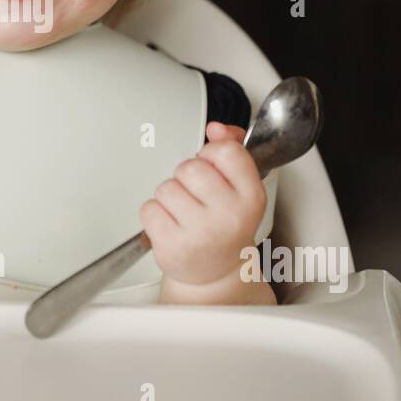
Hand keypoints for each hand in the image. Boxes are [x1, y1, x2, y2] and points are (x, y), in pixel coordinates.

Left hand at [139, 121, 266, 288]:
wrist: (216, 272)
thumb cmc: (226, 225)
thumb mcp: (241, 189)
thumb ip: (232, 150)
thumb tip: (216, 128)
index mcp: (251, 196)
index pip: (227, 151)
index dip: (212, 153)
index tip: (212, 166)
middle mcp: (230, 215)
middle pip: (190, 167)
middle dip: (186, 176)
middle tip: (195, 194)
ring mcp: (201, 233)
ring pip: (166, 187)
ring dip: (169, 196)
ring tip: (184, 213)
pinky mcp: (173, 246)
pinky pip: (149, 208)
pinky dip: (155, 214)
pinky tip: (171, 225)